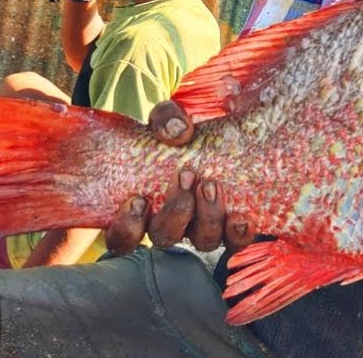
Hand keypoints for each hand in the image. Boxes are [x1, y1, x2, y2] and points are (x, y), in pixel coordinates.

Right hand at [103, 102, 254, 255]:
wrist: (227, 132)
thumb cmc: (185, 130)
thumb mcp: (169, 118)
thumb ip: (166, 118)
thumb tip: (177, 132)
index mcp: (145, 204)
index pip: (122, 236)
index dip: (127, 228)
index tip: (138, 200)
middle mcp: (173, 221)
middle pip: (165, 236)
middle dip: (176, 210)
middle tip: (186, 175)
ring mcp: (203, 225)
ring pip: (202, 242)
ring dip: (207, 217)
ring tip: (211, 185)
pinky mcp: (232, 226)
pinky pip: (234, 243)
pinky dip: (237, 235)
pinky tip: (240, 218)